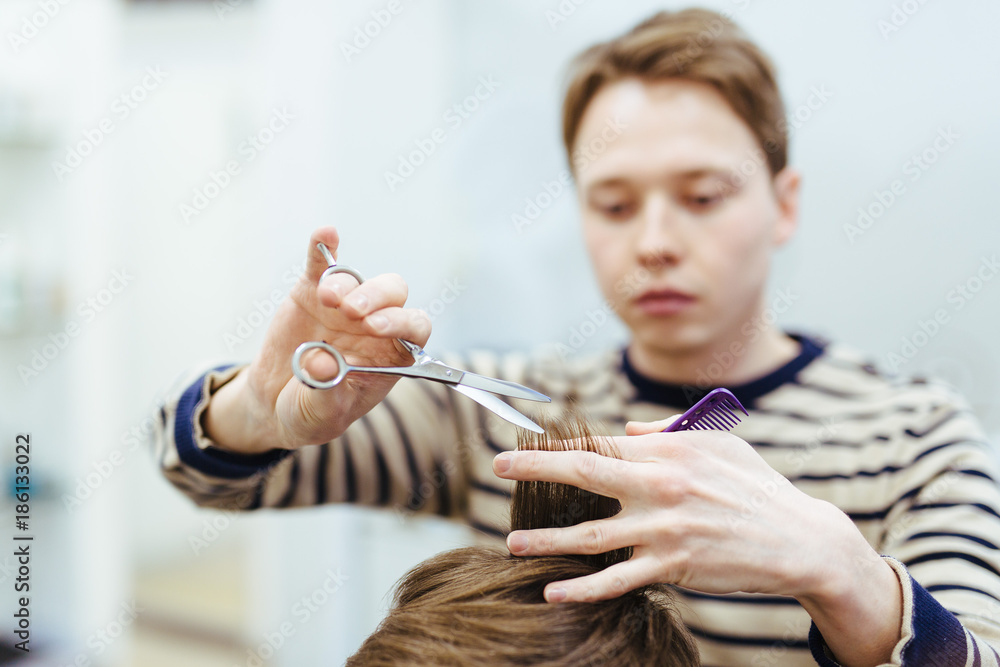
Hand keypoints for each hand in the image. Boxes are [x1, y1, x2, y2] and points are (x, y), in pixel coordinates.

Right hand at [204, 227, 430, 452]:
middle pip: (393, 295)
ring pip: (357, 280)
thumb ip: (325, 391)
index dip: (402, 322)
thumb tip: (323, 361)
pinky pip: (322, 265)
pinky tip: (324, 234)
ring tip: (326, 300)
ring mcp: (344, 306)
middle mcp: (373, 325)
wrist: (274, 403)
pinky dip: (323, 248)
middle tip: (353, 312)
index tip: (376, 327)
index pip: (414, 328)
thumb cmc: (310, 412)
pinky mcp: (311, 292)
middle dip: (377, 297)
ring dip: (345, 285)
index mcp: (390, 355)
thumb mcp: (319, 414)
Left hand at [493, 417, 881, 603]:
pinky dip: (582, 588)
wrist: (798, 539)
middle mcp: (659, 485)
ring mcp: (663, 529)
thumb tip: (623, 430)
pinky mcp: (671, 567)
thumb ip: (665, 433)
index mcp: (666, 451)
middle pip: (583, 472)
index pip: (599, 441)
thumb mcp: (717, 442)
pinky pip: (617, 580)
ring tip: (511, 544)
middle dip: (535, 468)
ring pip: (590, 533)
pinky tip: (553, 591)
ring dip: (545, 539)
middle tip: (498, 468)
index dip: (559, 441)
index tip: (527, 443)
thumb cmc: (755, 486)